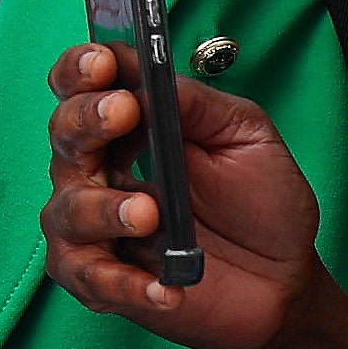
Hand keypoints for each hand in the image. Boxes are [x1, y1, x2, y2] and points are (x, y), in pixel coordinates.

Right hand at [43, 48, 330, 348]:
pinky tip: (164, 285)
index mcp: (126, 128)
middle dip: (86, 120)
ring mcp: (95, 226)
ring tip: (149, 214)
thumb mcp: (246, 137)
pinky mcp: (103, 280)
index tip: (105, 63)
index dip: (82, 69)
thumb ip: (197, 104)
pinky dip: (123, 282)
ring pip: (68, 209)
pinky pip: (90, 277)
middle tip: (123, 114)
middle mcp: (98, 171)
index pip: (81, 86)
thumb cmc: (260, 207)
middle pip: (64, 134)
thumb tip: (152, 76)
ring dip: (103, 208)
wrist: (284, 282)